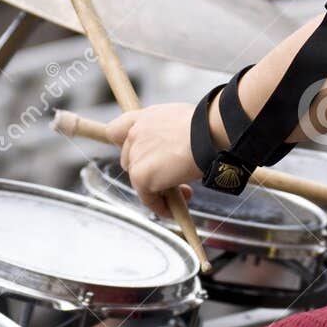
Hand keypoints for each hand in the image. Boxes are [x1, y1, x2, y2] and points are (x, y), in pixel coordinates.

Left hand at [108, 103, 197, 219]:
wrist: (209, 133)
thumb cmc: (206, 126)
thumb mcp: (181, 122)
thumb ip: (167, 135)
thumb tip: (175, 152)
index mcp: (145, 117)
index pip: (117, 131)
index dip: (125, 145)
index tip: (139, 153)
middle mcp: (135, 134)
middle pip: (129, 160)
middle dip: (148, 171)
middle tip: (173, 178)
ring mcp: (136, 156)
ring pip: (139, 181)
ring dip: (158, 190)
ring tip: (184, 192)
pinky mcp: (141, 176)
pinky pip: (148, 198)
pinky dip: (160, 206)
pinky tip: (174, 209)